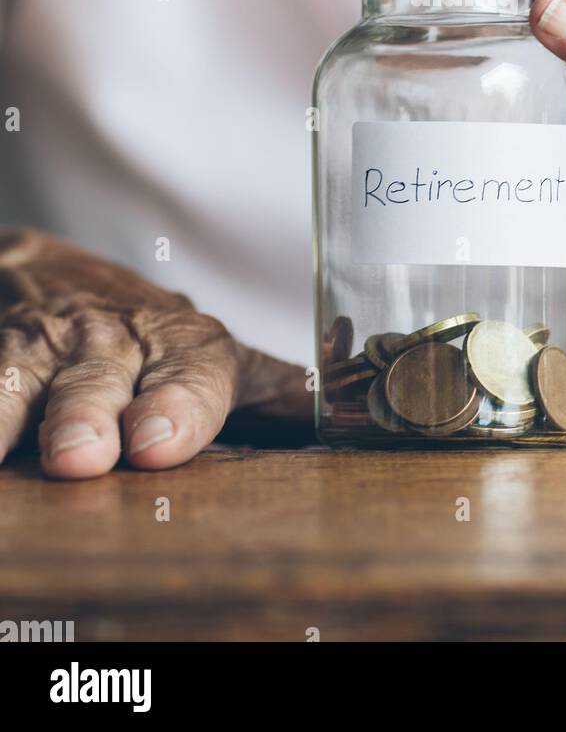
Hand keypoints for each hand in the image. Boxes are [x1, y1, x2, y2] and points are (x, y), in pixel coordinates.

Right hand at [0, 228, 312, 478]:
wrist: (66, 277)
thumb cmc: (159, 340)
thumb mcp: (223, 360)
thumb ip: (278, 394)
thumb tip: (365, 424)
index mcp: (186, 346)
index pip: (191, 372)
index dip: (179, 405)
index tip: (158, 441)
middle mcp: (115, 340)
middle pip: (101, 376)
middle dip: (90, 413)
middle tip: (85, 455)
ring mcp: (49, 346)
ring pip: (31, 378)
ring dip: (23, 413)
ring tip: (30, 452)